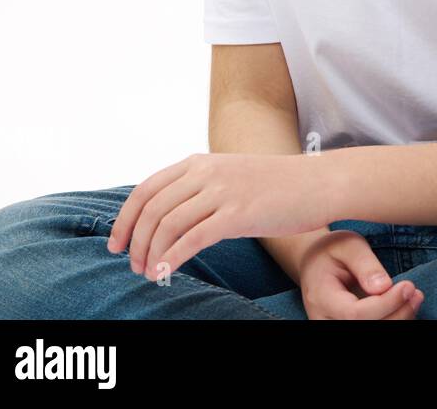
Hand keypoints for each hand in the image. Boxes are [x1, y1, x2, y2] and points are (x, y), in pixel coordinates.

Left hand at [106, 153, 334, 280]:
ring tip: (150, 273)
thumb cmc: (279, 185)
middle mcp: (207, 172)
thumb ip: (201, 188)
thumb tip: (168, 218)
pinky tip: (166, 273)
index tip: (117, 243)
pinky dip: (173, 258)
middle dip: (136, 242)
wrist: (320, 183)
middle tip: (134, 265)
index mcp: (200, 162)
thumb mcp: (232, 175)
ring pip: (168, 226)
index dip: (124, 219)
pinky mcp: (239, 213)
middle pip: (152, 210)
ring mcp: (223, 191)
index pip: (145, 190)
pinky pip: (193, 239)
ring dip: (152, 254)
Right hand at [298, 230, 423, 319]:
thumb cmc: (332, 251)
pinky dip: (393, 319)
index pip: (354, 313)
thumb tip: (385, 286)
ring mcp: (335, 326)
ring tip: (414, 297)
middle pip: (365, 328)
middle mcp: (325, 319)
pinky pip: (373, 329)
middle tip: (416, 293)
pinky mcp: (348, 327)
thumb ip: (365, 265)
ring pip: (371, 333)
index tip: (408, 286)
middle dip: (397, 314)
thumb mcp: (348, 245)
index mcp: (322, 297)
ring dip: (399, 319)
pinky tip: (405, 305)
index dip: (385, 303)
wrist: (314, 264)